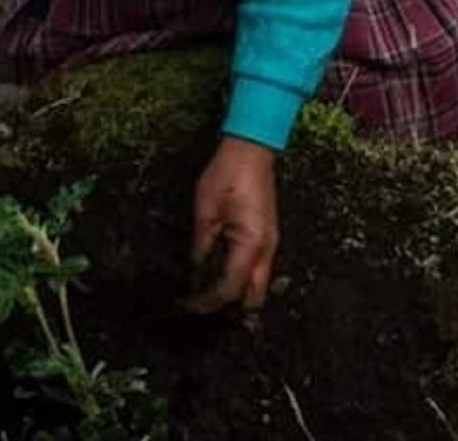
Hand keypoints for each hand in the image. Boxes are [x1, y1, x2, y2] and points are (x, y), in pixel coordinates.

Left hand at [181, 136, 278, 314]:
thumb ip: (200, 246)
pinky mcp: (267, 236)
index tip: (186, 304)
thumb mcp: (205, 210)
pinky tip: (220, 274)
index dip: (207, 301)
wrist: (251, 149)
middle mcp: (267, 249)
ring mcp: (270, 243)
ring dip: (236, 295)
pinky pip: (257, 269)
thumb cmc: (227, 174)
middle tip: (201, 306)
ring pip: (258, 285)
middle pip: (255, 297)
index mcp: (252, 244)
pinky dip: (241, 279)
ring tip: (207, 294)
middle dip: (229, 309)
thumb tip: (192, 272)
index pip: (230, 287)